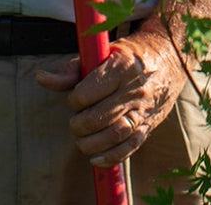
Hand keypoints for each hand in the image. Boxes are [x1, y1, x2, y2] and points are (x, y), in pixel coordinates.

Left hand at [35, 29, 188, 167]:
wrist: (168, 60)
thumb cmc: (126, 55)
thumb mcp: (100, 53)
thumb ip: (71, 70)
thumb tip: (42, 79)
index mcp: (121, 66)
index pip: (88, 93)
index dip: (74, 99)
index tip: (74, 98)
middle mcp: (134, 89)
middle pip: (99, 117)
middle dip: (79, 125)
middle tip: (75, 122)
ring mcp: (143, 109)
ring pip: (114, 135)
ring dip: (91, 143)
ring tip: (81, 140)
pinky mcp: (149, 125)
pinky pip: (130, 147)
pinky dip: (110, 157)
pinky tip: (95, 157)